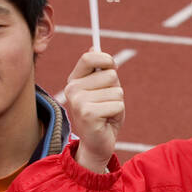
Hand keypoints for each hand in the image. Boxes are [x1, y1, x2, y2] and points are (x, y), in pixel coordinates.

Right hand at [63, 50, 124, 173]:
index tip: (112, 66)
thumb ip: (99, 71)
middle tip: (106, 104)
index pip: (89, 57)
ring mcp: (78, 101)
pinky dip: (118, 114)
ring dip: (118, 104)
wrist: (97, 145)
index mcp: (74, 80)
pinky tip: (107, 122)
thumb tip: (94, 46)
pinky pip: (118, 105)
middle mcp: (72, 89)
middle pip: (110, 75)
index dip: (106, 59)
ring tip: (107, 114)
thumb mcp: (102, 90)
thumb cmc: (103, 116)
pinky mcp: (88, 113)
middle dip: (116, 90)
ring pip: (117, 91)